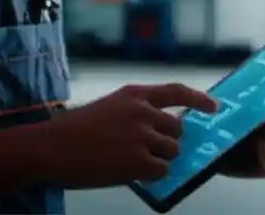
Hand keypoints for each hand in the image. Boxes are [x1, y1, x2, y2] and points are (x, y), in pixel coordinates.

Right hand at [40, 83, 217, 188]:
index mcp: (134, 94)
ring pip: (172, 151)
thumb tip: (161, 130)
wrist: (50, 148)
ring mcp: (142, 136)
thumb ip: (136, 113)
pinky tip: (131, 172)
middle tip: (149, 150)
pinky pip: (162, 170)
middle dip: (168, 140)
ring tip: (131, 160)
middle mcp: (142, 112)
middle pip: (178, 128)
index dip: (199, 98)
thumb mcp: (109, 108)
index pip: (177, 91)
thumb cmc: (74, 130)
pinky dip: (152, 174)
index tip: (214, 107)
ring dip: (159, 159)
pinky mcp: (138, 161)